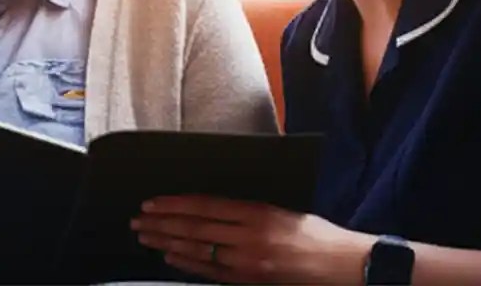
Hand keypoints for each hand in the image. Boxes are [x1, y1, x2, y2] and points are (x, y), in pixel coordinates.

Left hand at [130, 195, 374, 283]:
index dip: (174, 205)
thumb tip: (208, 207)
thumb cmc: (315, 234)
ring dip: (167, 244)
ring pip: (197, 252)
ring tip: (145, 238)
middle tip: (137, 221)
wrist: (343, 265)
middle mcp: (249, 237)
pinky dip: (187, 264)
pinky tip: (170, 258)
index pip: (204, 206)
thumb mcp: (280, 210)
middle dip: (161, 225)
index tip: (152, 202)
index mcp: (257, 212)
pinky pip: (211, 272)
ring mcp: (248, 263)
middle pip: (194, 229)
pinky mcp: (250, 281)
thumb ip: (245, 210)